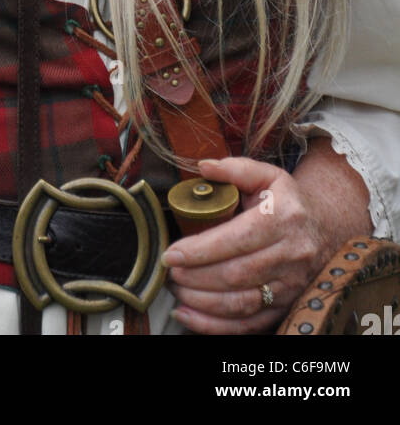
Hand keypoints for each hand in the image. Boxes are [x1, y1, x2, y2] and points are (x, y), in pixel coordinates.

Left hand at [162, 155, 335, 334]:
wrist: (324, 229)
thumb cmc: (287, 202)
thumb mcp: (267, 175)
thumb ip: (235, 168)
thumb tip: (203, 167)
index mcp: (283, 218)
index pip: (237, 239)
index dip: (200, 250)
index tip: (172, 253)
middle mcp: (291, 254)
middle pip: (236, 274)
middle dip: (196, 277)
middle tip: (170, 272)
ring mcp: (291, 285)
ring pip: (241, 303)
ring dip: (202, 302)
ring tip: (177, 291)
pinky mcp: (286, 306)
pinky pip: (249, 324)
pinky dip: (216, 326)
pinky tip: (189, 315)